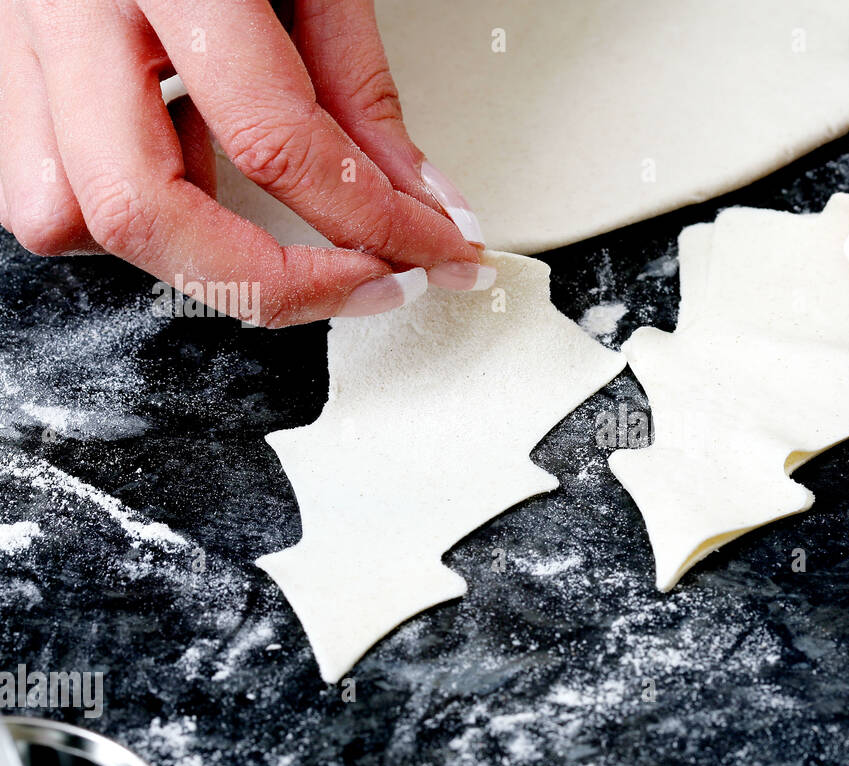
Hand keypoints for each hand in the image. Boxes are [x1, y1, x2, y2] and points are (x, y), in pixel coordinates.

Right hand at [0, 0, 492, 325]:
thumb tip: (416, 201)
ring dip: (186, 258)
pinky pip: (44, 186)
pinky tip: (195, 175)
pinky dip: (135, 211)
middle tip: (371, 285)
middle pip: (140, 211)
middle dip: (274, 284)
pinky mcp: (10, 62)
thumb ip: (357, 83)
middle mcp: (65, 5)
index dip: (374, 220)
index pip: (274, 138)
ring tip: (276, 230)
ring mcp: (20, 38)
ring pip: (64, 216)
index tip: (438, 252)